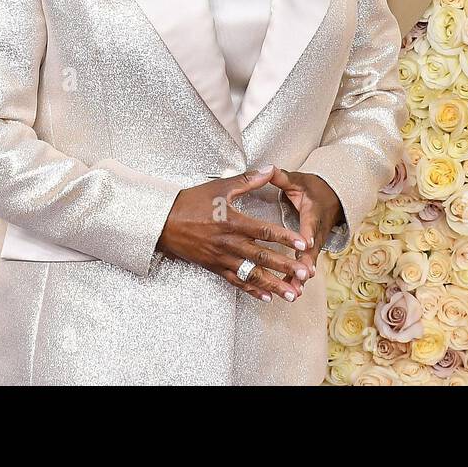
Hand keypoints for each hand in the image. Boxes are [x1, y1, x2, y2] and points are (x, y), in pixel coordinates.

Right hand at [155, 165, 312, 302]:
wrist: (162, 222)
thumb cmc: (191, 202)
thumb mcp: (219, 187)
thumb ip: (248, 180)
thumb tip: (270, 169)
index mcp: (232, 222)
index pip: (264, 231)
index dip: (284, 237)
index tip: (302, 244)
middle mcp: (229, 243)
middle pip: (262, 257)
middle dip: (285, 267)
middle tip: (305, 275)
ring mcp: (221, 258)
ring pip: (251, 274)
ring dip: (273, 285)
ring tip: (291, 294)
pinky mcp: (214, 267)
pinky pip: (235, 281)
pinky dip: (251, 290)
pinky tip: (266, 297)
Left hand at [267, 168, 344, 294]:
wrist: (333, 198)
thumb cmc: (312, 189)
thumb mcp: (298, 181)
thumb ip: (282, 177)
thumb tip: (268, 168)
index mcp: (312, 212)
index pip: (310, 223)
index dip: (308, 233)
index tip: (305, 242)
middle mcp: (316, 231)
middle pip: (312, 250)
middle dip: (306, 264)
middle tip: (301, 277)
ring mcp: (316, 243)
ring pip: (309, 262)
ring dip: (302, 277)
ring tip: (294, 291)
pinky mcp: (312, 251)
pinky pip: (306, 266)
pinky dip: (299, 279)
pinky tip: (291, 292)